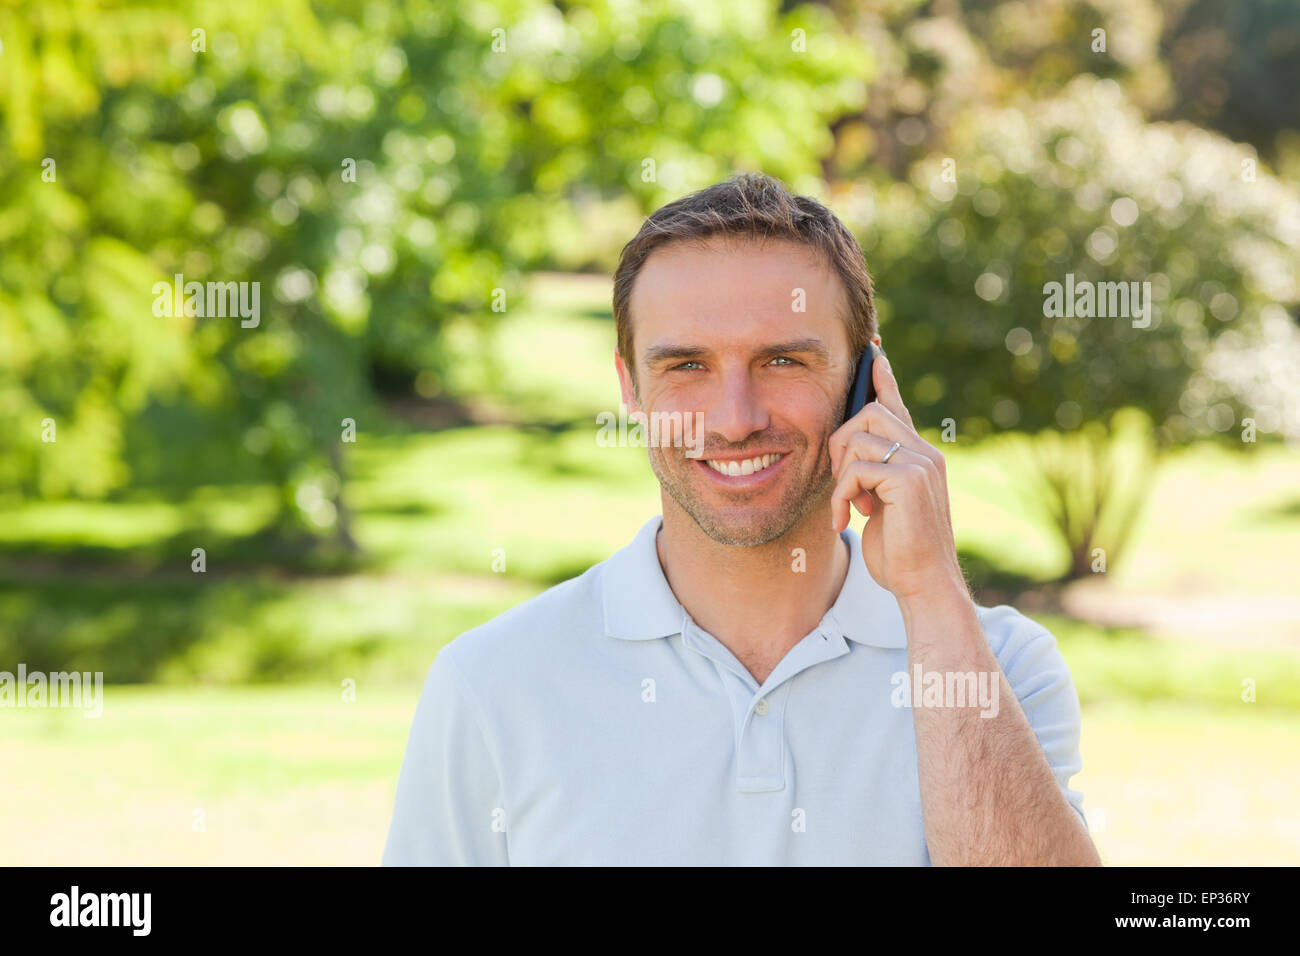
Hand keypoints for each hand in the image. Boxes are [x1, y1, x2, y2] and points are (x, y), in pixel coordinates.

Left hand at [828, 352, 964, 602]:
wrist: (924, 584)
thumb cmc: (900, 550)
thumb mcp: (882, 505)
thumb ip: (874, 475)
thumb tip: (850, 456)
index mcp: (921, 456)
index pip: (898, 405)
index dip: (883, 378)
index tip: (873, 351)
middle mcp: (926, 453)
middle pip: (872, 411)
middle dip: (841, 440)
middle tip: (838, 479)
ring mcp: (921, 464)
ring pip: (860, 437)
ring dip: (840, 474)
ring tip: (846, 506)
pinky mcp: (909, 480)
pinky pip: (856, 468)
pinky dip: (840, 495)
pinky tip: (845, 519)